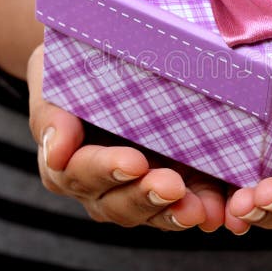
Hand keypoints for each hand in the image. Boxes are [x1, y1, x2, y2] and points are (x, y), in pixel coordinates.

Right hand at [27, 44, 225, 231]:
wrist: (106, 57)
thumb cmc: (74, 62)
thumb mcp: (52, 73)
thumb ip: (52, 113)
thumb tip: (56, 152)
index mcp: (66, 160)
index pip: (80, 172)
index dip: (105, 169)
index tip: (133, 162)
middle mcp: (99, 186)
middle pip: (118, 203)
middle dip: (145, 196)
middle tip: (170, 186)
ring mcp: (136, 190)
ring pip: (152, 213)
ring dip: (174, 212)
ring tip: (198, 208)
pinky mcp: (171, 189)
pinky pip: (184, 207)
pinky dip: (202, 209)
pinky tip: (219, 211)